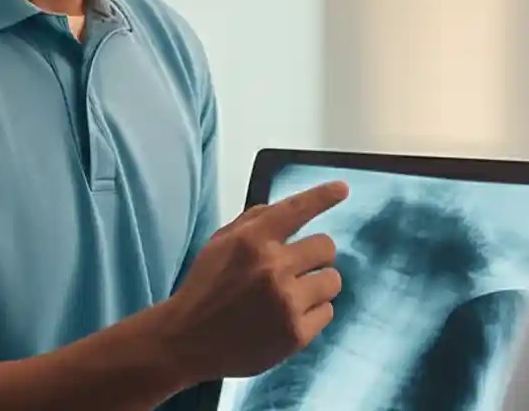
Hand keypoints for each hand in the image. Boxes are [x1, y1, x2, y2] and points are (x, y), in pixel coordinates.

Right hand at [158, 181, 349, 382]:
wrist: (187, 340)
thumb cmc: (205, 287)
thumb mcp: (220, 243)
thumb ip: (253, 222)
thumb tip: (287, 208)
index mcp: (252, 240)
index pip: (297, 209)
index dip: (323, 196)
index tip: (341, 188)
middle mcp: (272, 267)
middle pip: (326, 247)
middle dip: (315, 255)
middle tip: (298, 267)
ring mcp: (286, 302)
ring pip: (332, 280)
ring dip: (317, 284)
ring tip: (294, 294)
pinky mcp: (296, 334)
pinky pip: (328, 312)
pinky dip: (313, 313)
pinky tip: (289, 317)